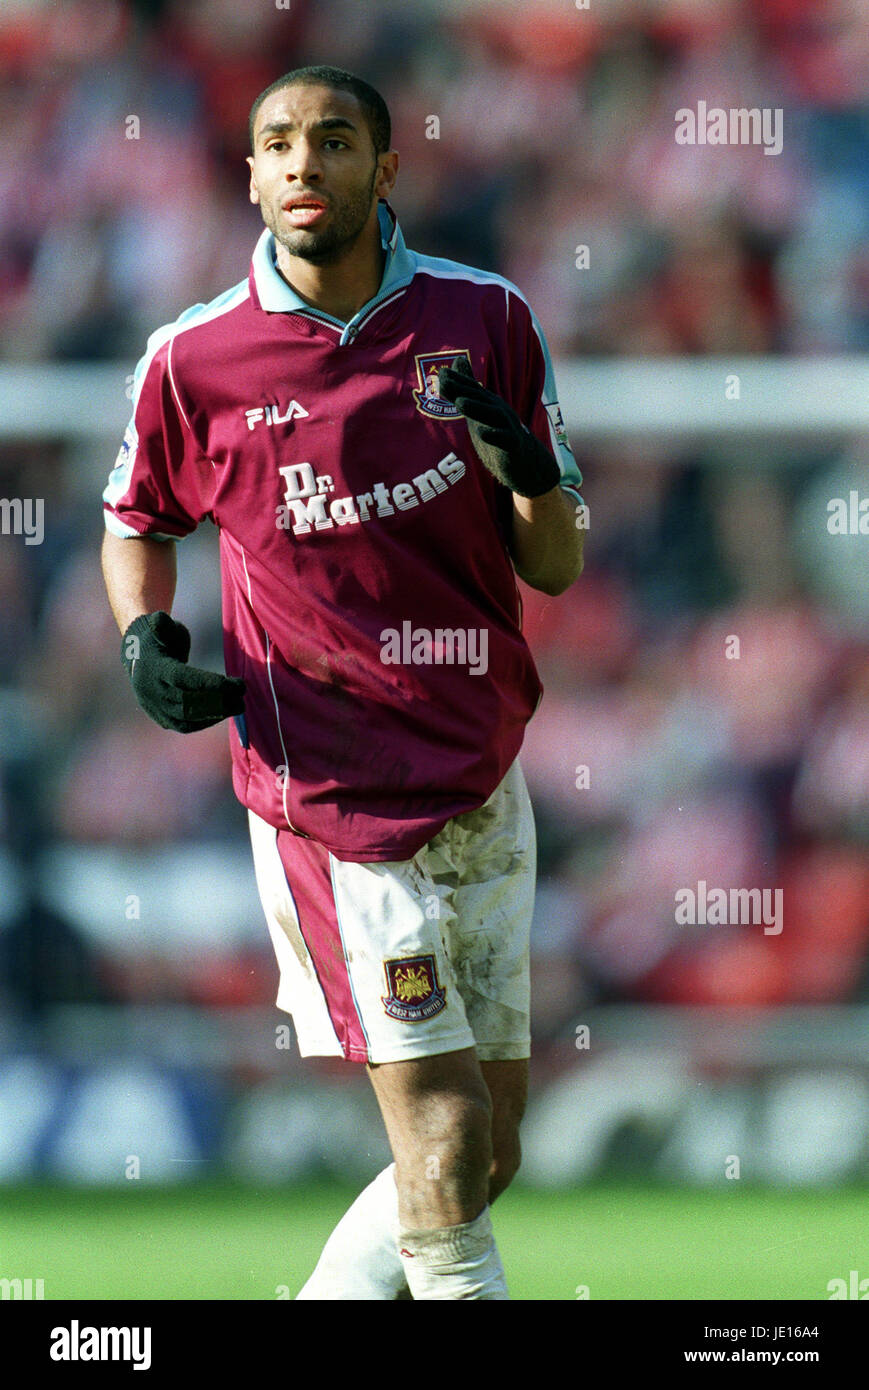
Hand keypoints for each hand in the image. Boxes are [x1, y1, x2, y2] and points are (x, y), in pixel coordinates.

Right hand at [121, 610, 245, 732]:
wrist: (139, 657)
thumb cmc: (160, 638)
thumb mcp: (161, 627)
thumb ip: (163, 624)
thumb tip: (158, 618)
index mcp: (154, 668)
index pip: (183, 679)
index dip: (210, 684)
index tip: (236, 685)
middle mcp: (151, 691)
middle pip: (187, 702)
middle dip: (218, 702)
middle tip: (242, 699)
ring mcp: (154, 707)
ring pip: (186, 718)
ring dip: (215, 715)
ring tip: (238, 707)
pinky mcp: (159, 717)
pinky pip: (183, 726)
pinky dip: (204, 722)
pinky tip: (223, 714)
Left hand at [437, 356, 560, 498]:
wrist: (525, 459)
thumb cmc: (498, 431)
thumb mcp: (479, 408)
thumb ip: (466, 388)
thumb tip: (457, 360)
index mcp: (489, 403)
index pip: (472, 389)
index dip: (457, 381)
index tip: (441, 374)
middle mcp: (499, 410)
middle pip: (480, 398)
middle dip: (462, 389)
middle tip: (444, 383)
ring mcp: (508, 426)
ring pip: (493, 415)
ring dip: (476, 407)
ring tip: (460, 403)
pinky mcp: (514, 445)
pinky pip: (505, 439)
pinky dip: (494, 435)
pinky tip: (482, 433)